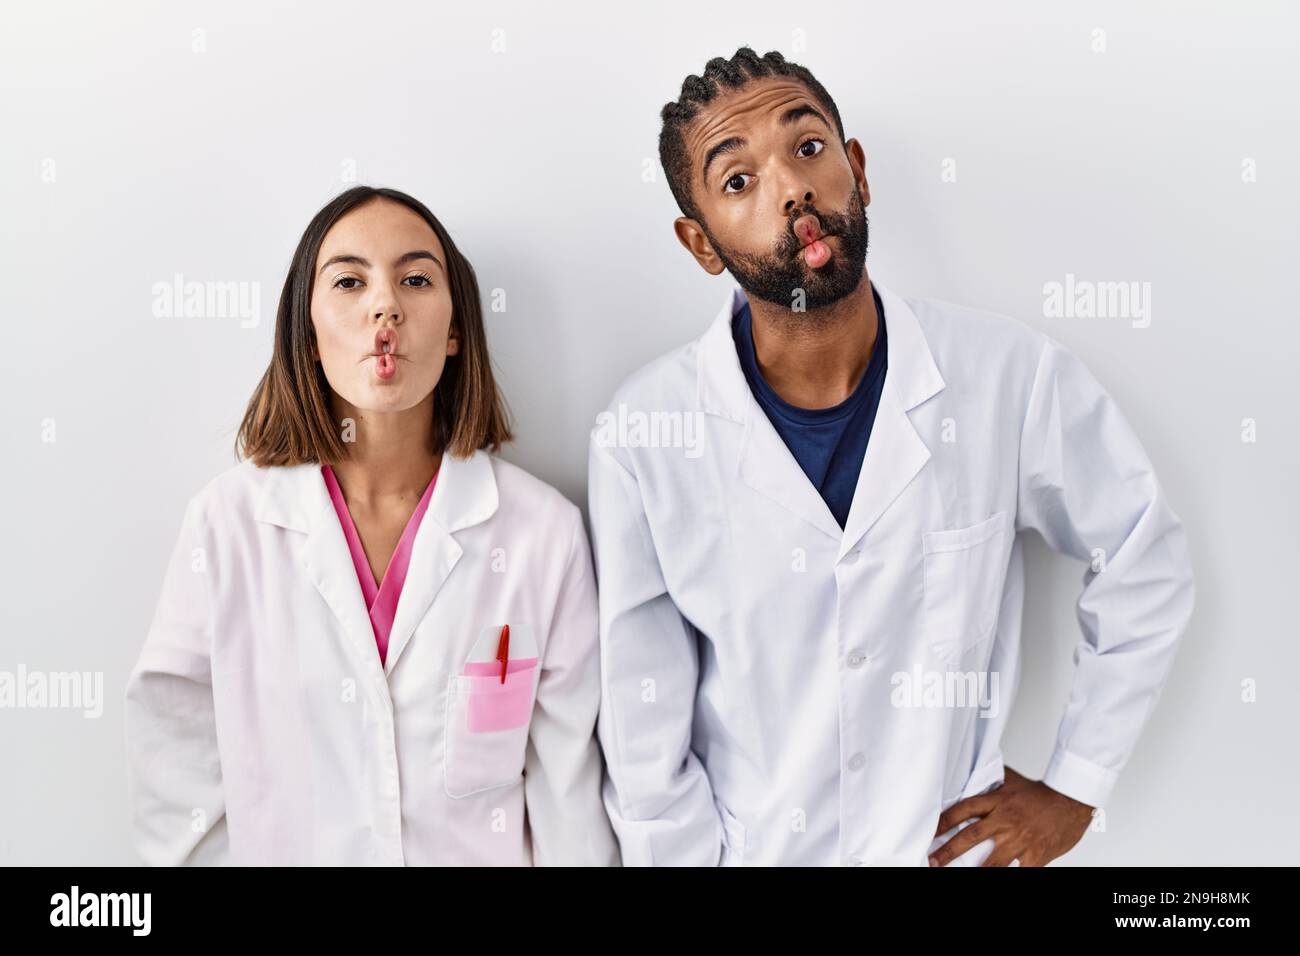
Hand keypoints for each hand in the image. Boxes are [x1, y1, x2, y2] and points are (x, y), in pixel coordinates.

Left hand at [928, 766, 1094, 866]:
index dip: (944, 820)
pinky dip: (1007, 875)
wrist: (1072, 801)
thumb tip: (972, 771)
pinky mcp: (1036, 854)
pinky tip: (993, 878)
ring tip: (955, 875)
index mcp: (997, 801)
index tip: (929, 831)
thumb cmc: (1041, 793)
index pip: (963, 809)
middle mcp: (1005, 820)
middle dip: (948, 851)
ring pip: (992, 860)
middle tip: (932, 861)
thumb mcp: (1012, 780)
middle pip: (971, 836)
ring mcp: (1020, 839)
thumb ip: (991, 778)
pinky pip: (1018, 871)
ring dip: (973, 871)